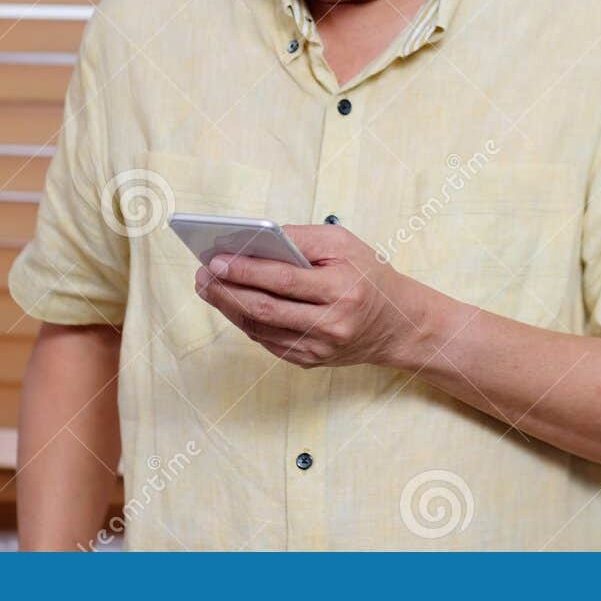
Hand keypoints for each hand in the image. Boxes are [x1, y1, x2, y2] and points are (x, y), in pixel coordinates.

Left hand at [194, 223, 433, 368]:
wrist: (398, 323)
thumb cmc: (368, 274)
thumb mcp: (344, 244)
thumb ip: (300, 239)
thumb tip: (254, 240)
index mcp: (342, 291)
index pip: (283, 280)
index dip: (245, 270)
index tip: (215, 259)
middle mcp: (331, 325)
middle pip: (265, 309)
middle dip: (227, 290)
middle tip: (202, 274)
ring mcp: (319, 348)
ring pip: (261, 328)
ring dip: (229, 307)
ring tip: (208, 286)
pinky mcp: (311, 361)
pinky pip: (268, 341)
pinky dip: (246, 321)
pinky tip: (231, 304)